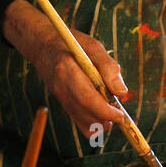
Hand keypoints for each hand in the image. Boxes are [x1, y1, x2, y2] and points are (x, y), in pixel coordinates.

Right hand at [2, 0, 128, 140]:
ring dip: (100, 122)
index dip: (105, 110)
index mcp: (67, 69)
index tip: (120, 114)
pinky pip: (77, 121)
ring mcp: (59, 97)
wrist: (44, 46)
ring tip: (112, 113)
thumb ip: (109, 67)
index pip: (87, 97)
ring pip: (81, 120)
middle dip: (105, 118)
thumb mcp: (94, 47)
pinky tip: (101, 114)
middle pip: (84, 111)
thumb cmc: (73, 43)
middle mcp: (60, 86)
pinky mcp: (62, 103)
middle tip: (121, 116)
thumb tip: (121, 92)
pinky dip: (92, 123)